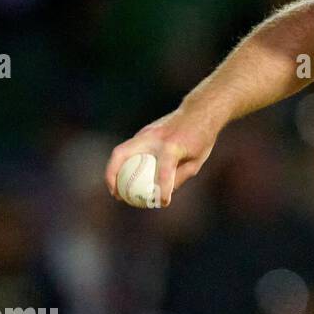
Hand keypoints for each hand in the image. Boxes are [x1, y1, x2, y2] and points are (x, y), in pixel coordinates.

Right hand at [105, 105, 220, 207]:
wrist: (200, 111)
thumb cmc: (201, 137)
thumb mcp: (196, 160)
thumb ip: (179, 176)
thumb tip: (162, 193)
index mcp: (172, 145)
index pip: (164, 170)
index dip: (162, 188)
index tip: (162, 202)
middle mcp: (154, 137)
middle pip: (122, 153)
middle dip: (112, 175)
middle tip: (116, 195)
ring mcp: (146, 132)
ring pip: (120, 151)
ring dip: (113, 171)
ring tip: (116, 191)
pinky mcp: (143, 132)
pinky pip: (129, 150)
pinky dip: (124, 164)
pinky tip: (126, 178)